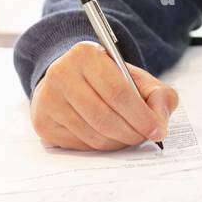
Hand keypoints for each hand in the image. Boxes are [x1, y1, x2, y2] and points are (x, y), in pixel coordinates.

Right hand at [30, 41, 178, 149]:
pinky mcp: (43, 122)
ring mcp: (47, 100)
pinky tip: (108, 136)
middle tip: (145, 137)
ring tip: (129, 135)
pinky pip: (80, 145)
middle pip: (104, 117)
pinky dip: (101, 146)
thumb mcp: (137, 78)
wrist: (72, 78)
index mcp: (85, 55)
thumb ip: (159, 95)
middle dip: (132, 133)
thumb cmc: (108, 79)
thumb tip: (159, 124)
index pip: (118, 92)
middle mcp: (60, 74)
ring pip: (92, 135)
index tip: (157, 130)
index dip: (141, 115)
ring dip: (118, 142)